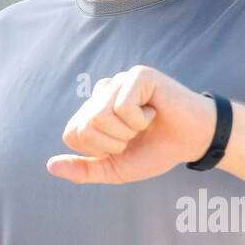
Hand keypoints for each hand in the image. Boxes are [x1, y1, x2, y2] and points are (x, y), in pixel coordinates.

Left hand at [46, 65, 216, 183]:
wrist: (194, 142)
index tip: (122, 146)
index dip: (97, 150)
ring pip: (101, 116)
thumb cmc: (155, 151)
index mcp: (92, 111)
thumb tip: (51, 166)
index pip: (72, 134)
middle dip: (114, 143)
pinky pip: (122, 106)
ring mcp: (120, 80)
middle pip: (85, 127)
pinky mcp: (139, 75)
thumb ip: (84, 169)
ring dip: (127, 131)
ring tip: (145, 123)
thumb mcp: (116, 169)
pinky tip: (154, 112)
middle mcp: (102, 92)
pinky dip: (140, 119)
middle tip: (136, 135)